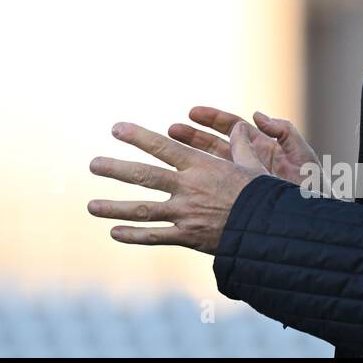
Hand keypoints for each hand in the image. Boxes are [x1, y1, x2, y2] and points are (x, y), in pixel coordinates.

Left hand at [88, 121, 265, 254]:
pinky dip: (134, 235)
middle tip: (93, 165)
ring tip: (90, 206)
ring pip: (142, 209)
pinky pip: (156, 236)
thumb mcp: (253, 165)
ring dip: (114, 207)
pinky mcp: (188, 236)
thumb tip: (241, 126)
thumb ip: (240, 146)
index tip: (115, 128)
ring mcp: (185, 213)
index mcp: (200, 166)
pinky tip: (114, 233)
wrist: (272, 229)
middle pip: (143, 176)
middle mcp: (187, 188)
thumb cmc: (264, 194)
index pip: (162, 147)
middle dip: (115, 170)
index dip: (137, 136)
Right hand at [168, 106, 319, 187]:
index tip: (192, 113)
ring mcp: (242, 183)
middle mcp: (249, 163)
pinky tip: (181, 188)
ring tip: (169, 153)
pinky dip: (199, 188)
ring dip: (191, 159)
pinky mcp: (238, 202)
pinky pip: (216, 192)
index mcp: (262, 149)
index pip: (233, 129)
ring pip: (211, 167)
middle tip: (172, 130)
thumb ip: (284, 131)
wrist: (316, 224)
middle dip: (193, 136)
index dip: (212, 119)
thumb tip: (257, 115)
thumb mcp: (302, 157)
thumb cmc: (314, 190)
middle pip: (215, 145)